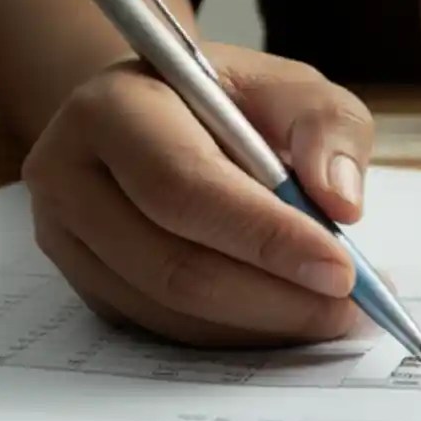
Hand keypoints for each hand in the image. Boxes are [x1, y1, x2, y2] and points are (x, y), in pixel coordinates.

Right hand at [22, 43, 375, 346]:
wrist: (162, 118)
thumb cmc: (231, 101)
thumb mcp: (290, 87)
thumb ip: (327, 127)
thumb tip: (341, 204)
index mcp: (113, 109)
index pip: (185, 185)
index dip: (266, 236)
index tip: (341, 271)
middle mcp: (71, 176)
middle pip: (173, 264)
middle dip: (276, 296)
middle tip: (349, 308)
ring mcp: (70, 239)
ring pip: (171, 309)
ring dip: (264, 324)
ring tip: (333, 313)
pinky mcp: (89, 285)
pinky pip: (167, 329)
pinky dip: (239, 333)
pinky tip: (292, 317)